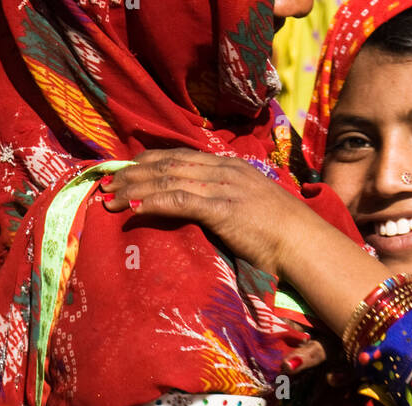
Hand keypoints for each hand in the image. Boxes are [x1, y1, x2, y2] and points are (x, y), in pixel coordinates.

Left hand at [102, 147, 384, 343]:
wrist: (306, 243)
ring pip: (168, 179)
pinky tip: (133, 207)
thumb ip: (229, 206)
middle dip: (134, 172)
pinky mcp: (223, 208)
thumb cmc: (283, 237)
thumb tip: (210, 216)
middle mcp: (224, 170)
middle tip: (106, 183)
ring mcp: (223, 187)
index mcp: (231, 168)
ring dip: (135, 187)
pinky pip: (180, 200)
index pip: (181, 157)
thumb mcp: (253, 211)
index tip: (125, 171)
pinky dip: (154, 201)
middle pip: (168, 163)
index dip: (149, 163)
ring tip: (109, 197)